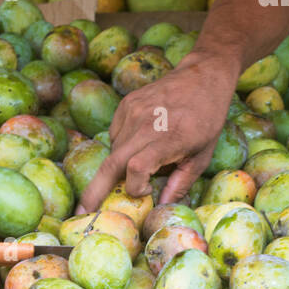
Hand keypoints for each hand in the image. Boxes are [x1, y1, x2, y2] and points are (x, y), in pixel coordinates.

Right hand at [77, 56, 235, 213]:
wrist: (202, 77)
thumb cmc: (207, 120)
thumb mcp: (202, 156)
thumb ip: (181, 183)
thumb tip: (162, 207)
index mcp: (169, 139)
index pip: (136, 167)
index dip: (135, 186)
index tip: (147, 191)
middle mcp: (146, 124)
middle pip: (112, 163)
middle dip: (94, 190)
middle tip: (82, 211)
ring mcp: (133, 111)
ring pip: (114, 149)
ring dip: (119, 165)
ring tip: (142, 162)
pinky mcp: (127, 103)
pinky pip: (115, 134)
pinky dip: (122, 146)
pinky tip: (141, 142)